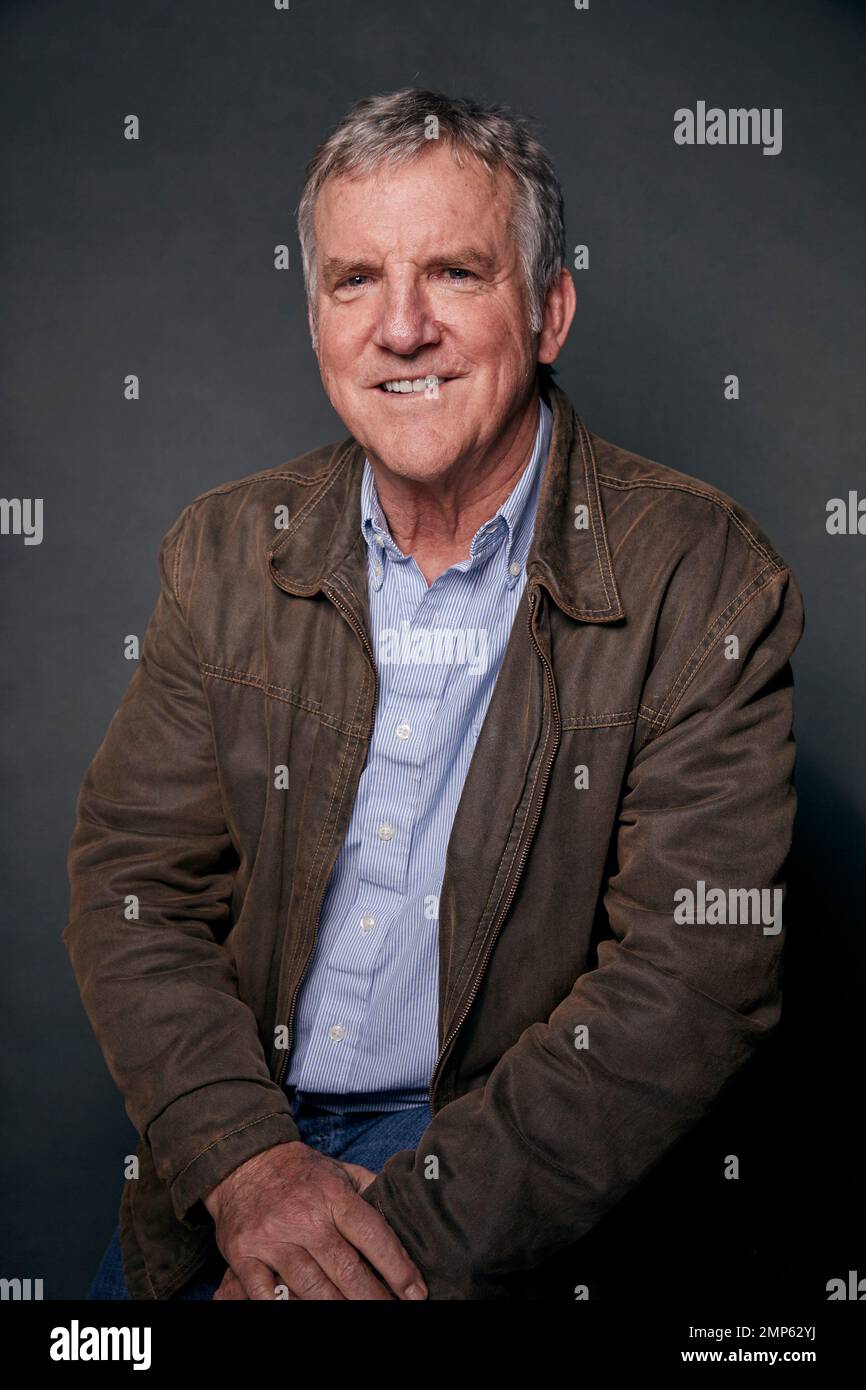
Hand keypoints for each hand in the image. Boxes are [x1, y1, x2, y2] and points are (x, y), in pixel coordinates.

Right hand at [204, 1141, 426, 1300]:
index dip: (398, 1267)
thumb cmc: (299, 1172)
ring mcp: (272, 1239)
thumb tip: (404, 1212)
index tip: (416, 1292)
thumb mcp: (339, 1170)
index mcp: (331, 1194)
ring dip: (339, 1309)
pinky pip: (267, 1295)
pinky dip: (286, 1307)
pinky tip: (309, 1313)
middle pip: (346, 1268)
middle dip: (375, 1297)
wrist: (242, 1162)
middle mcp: (303, 1217)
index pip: (372, 1234)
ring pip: (312, 1287)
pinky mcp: (244, 1255)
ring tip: (362, 1317)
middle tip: (394, 1312)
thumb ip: (369, 1191)